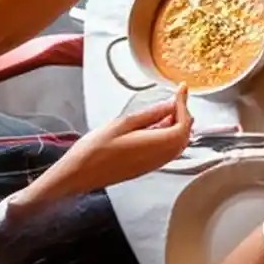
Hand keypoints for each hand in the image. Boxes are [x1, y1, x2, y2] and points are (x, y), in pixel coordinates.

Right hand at [18, 86, 191, 208]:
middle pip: (185, 134)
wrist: (78, 175)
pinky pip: (168, 149)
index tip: (181, 89)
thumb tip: (169, 105)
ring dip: (176, 124)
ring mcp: (155, 164)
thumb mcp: (122, 124)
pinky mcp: (148, 167)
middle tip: (174, 98)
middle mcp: (161, 157)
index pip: (184, 123)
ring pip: (177, 142)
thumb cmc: (94, 150)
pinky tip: (155, 125)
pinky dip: (168, 135)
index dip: (184, 104)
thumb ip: (151, 115)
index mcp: (157, 145)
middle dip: (182, 114)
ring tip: (163, 109)